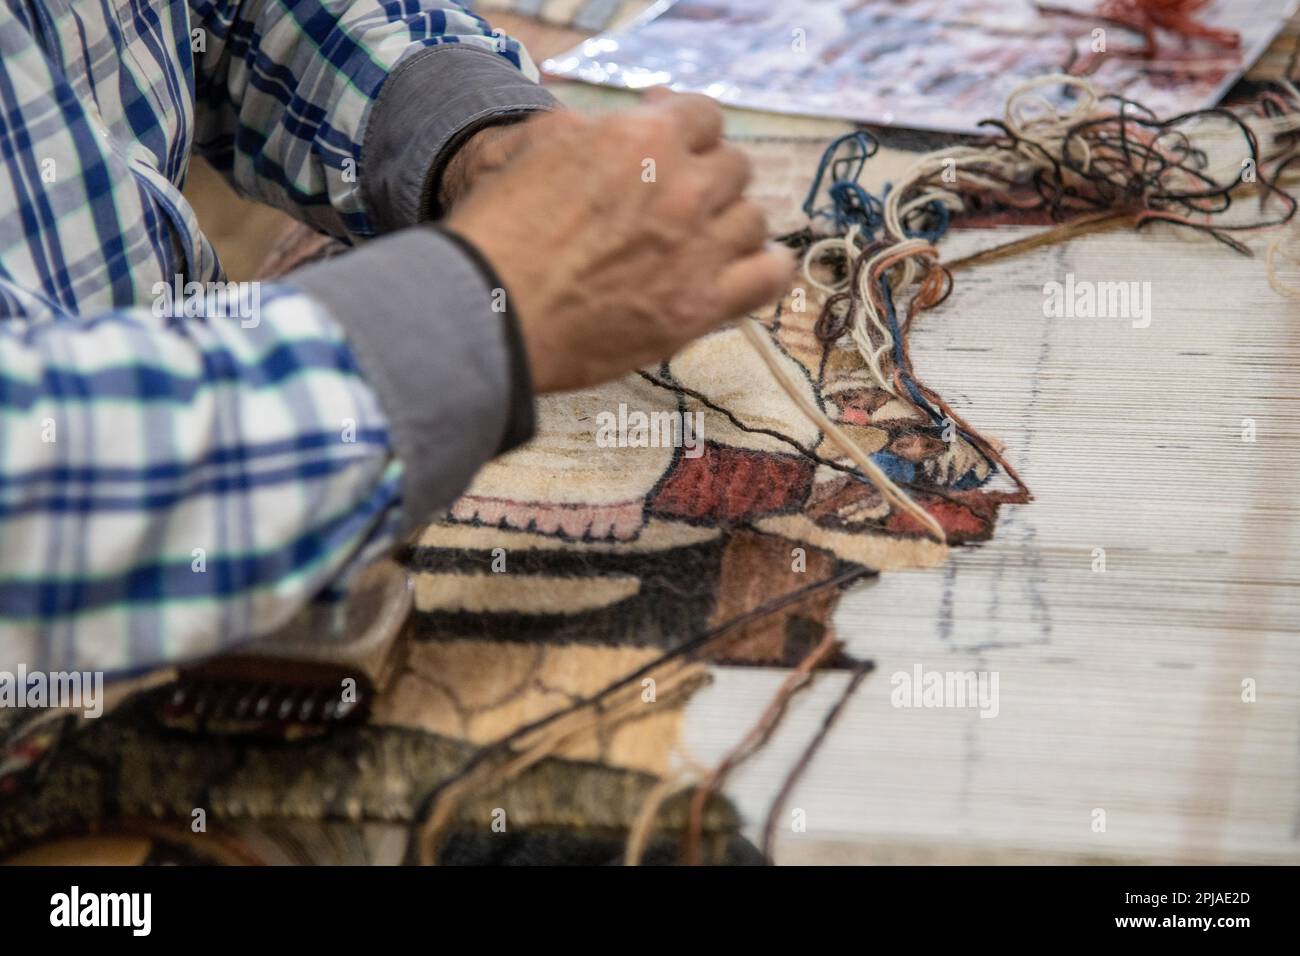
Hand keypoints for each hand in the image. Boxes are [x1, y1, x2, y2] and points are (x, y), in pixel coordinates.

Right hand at [445, 90, 794, 392]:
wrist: (488, 313)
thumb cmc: (499, 234)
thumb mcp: (536, 148)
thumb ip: (593, 130)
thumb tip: (623, 124)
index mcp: (641, 139)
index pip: (704, 115)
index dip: (689, 131)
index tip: (674, 146)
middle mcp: (682, 188)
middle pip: (735, 166)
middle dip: (709, 178)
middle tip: (681, 202)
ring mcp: (698, 248)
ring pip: (753, 219)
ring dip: (731, 225)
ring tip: (703, 241)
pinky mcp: (701, 307)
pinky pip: (769, 276)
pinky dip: (765, 268)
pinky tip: (746, 269)